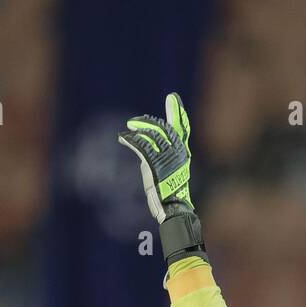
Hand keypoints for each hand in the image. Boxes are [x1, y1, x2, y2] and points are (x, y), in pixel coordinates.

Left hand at [119, 91, 192, 223]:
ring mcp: (167, 158)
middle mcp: (178, 153)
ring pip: (152, 135)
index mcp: (182, 153)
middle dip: (149, 122)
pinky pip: (142, 146)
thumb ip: (162, 155)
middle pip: (164, 128)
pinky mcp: (155, 164)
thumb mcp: (167, 170)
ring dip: (138, 129)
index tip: (173, 98)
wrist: (173, 208)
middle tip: (134, 122)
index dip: (177, 112)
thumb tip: (147, 146)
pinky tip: (122, 138)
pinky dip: (131, 140)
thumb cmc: (169, 193)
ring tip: (128, 129)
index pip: (182, 128)